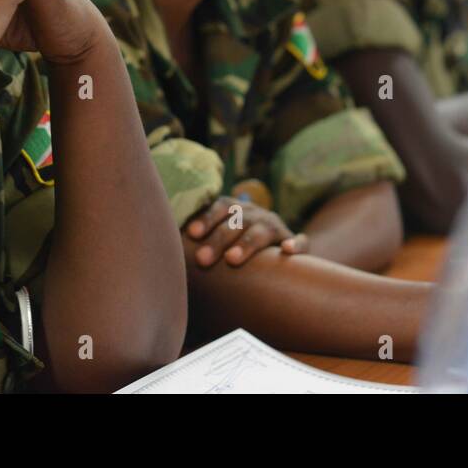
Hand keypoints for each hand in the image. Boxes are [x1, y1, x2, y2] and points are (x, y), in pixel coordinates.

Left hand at [184, 196, 307, 267]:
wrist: (274, 253)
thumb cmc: (233, 248)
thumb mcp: (219, 238)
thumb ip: (200, 239)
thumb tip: (166, 246)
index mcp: (236, 210)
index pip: (220, 207)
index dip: (206, 218)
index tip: (192, 234)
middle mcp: (256, 215)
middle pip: (237, 222)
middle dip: (218, 240)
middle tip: (203, 260)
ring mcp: (277, 228)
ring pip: (262, 232)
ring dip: (247, 244)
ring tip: (232, 259)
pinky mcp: (294, 244)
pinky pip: (300, 243)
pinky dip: (297, 245)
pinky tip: (288, 251)